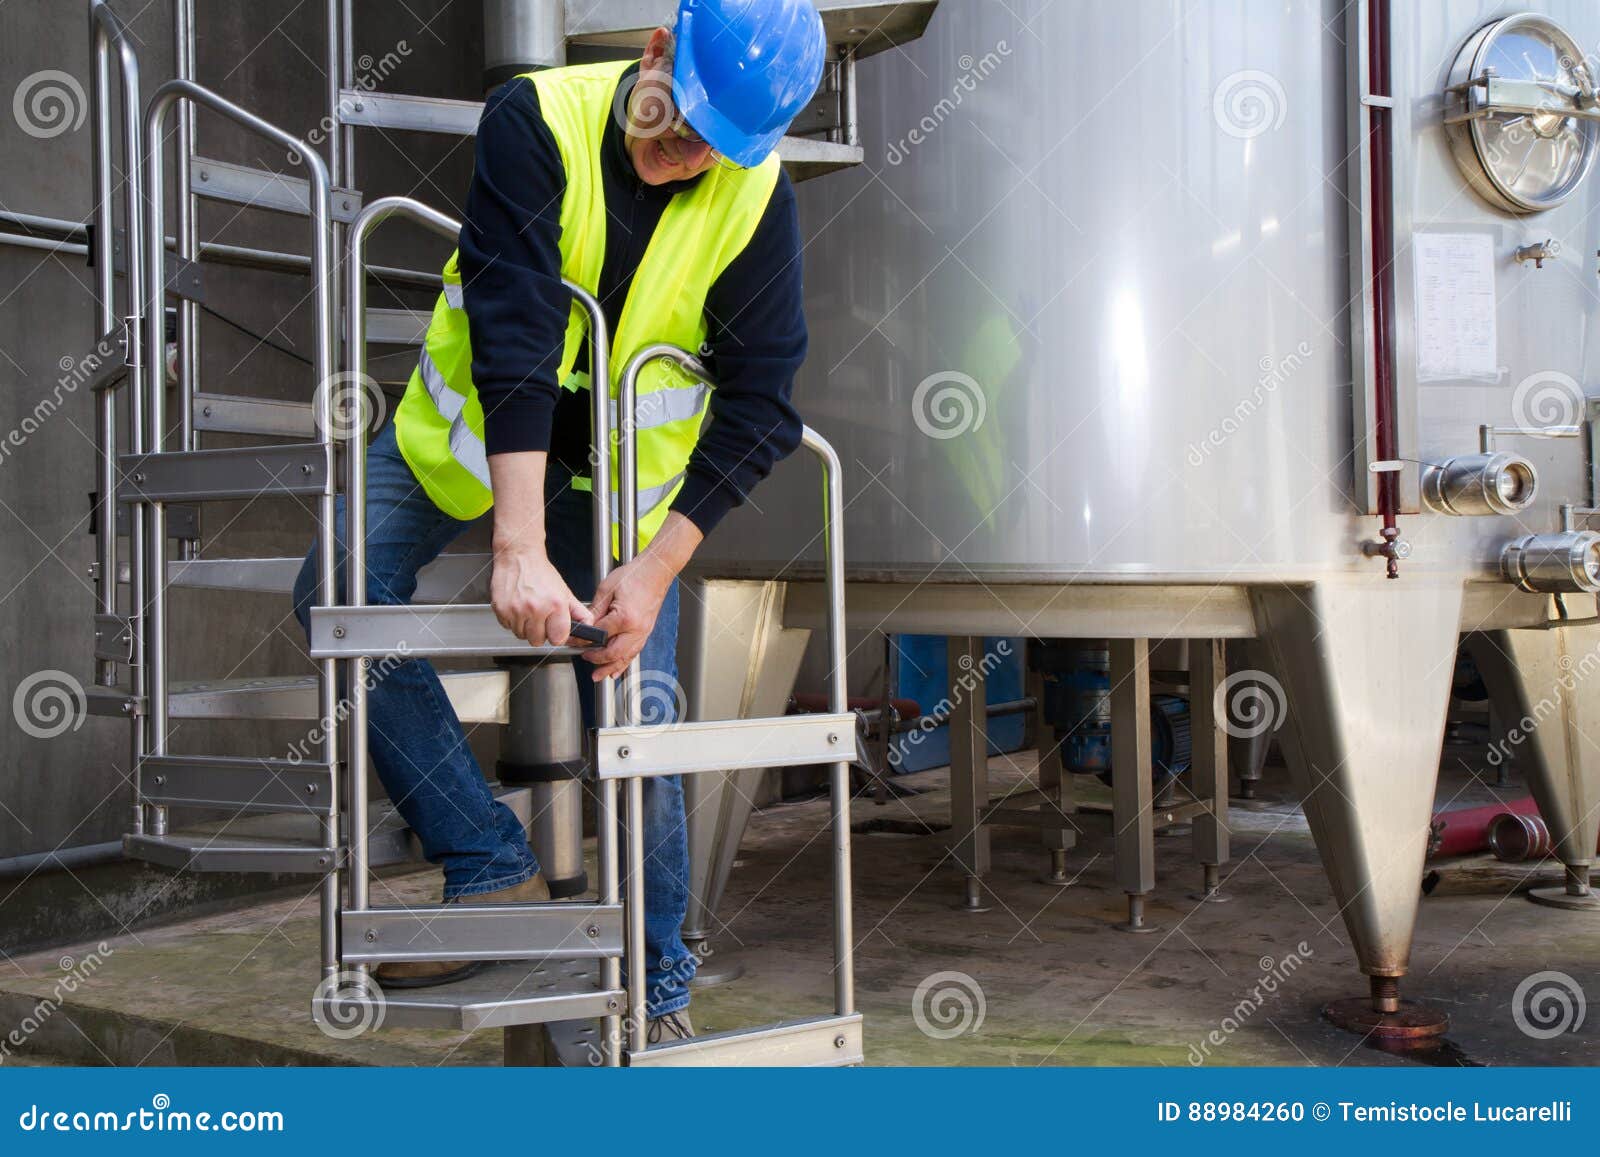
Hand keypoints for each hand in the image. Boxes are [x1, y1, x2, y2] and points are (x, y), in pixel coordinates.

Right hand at [490, 547, 592, 645]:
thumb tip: (588, 627)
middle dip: (539, 632)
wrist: (519, 556)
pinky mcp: (501, 609)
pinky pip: (508, 627)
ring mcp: (516, 610)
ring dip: (525, 627)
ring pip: (521, 635)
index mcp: (555, 604)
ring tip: (528, 610)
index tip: (555, 630)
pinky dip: (512, 621)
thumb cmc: (541, 572)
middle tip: (540, 617)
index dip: (557, 635)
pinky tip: (517, 607)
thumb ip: (578, 612)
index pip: (558, 639)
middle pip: (538, 641)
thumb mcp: (564, 591)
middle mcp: (535, 608)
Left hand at [582, 554, 674, 679]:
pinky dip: (625, 662)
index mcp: (624, 617)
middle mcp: (636, 629)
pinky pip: (635, 652)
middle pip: (614, 653)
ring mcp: (643, 632)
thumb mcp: (607, 589)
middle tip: (585, 660)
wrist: (656, 571)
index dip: (585, 640)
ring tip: (600, 676)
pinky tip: (617, 669)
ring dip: (612, 667)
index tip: (575, 641)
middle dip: (598, 661)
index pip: (599, 635)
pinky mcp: (646, 631)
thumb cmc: (635, 575)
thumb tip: (585, 624)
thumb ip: (595, 610)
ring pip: (626, 656)